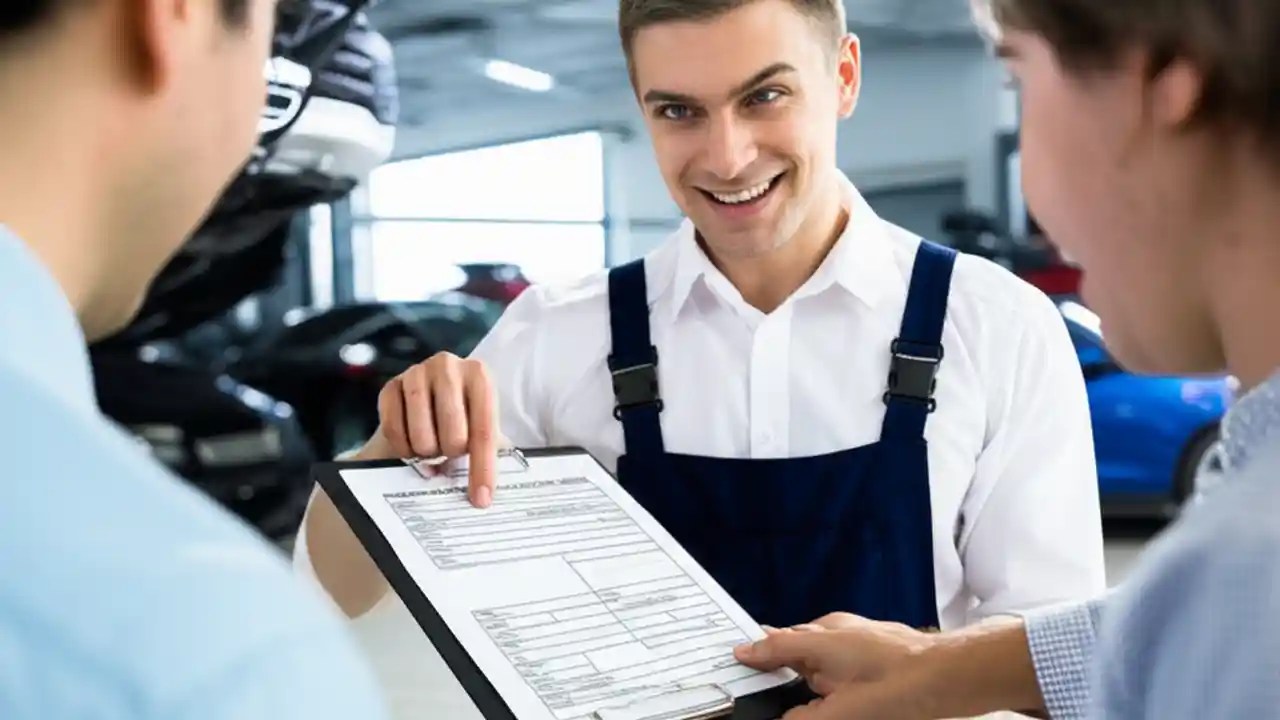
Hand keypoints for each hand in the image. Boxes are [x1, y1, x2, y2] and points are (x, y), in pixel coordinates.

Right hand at [358, 352, 504, 507]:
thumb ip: (490, 452)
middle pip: (454, 436)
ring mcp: (416, 373)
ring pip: (422, 437)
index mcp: (479, 375)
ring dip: (427, 453)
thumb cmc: (464, 418)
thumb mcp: (482, 428)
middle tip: (450, 452)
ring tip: (433, 446)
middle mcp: (448, 366)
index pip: (484, 431)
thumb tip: (486, 493)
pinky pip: (393, 431)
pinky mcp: (389, 385)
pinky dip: (403, 447)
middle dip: (452, 455)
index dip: (483, 469)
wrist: (428, 401)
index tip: (481, 499)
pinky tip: (411, 444)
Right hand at [734, 613, 940, 719]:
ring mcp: (856, 631)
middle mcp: (835, 629)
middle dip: (775, 651)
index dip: (755, 652)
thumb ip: (809, 717)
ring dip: (801, 656)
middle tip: (754, 658)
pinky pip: (836, 644)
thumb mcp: (848, 712)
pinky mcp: (873, 639)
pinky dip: (824, 658)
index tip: (736, 655)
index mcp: (821, 641)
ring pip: (816, 642)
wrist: (954, 672)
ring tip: (787, 667)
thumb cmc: (905, 687)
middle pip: (794, 639)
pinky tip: (830, 674)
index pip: (776, 644)